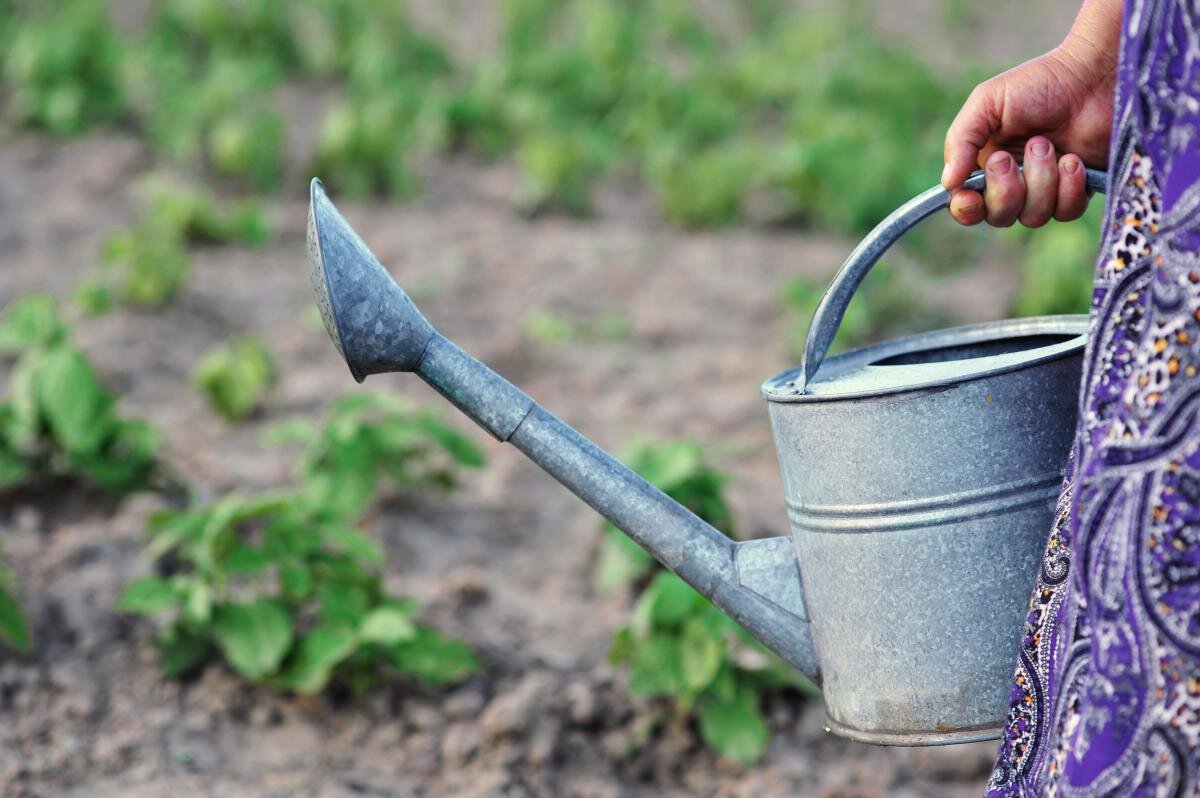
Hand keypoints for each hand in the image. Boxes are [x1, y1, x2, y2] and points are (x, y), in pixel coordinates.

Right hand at [941, 1, 1119, 226]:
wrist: (1095, 77)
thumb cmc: (1039, 84)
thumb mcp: (987, 102)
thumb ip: (961, 140)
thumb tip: (947, 183)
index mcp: (984, 164)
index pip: (966, 206)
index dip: (966, 209)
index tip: (970, 197)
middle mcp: (1013, 183)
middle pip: (998, 217)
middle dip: (1007, 190)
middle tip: (1015, 155)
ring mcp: (1046, 190)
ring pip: (1033, 217)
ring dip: (1040, 181)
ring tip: (1049, 144)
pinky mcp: (1078, 191)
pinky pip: (1066, 213)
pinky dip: (1068, 188)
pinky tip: (1073, 159)